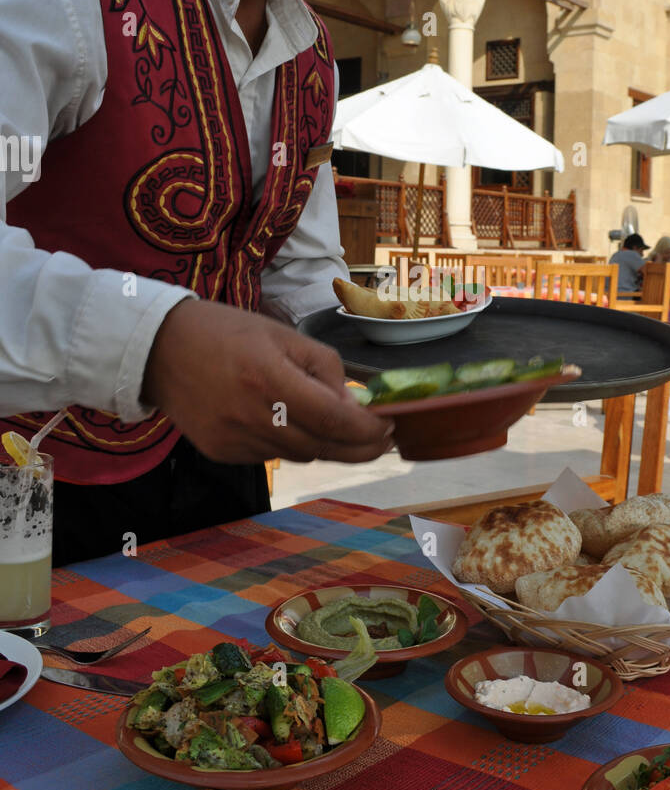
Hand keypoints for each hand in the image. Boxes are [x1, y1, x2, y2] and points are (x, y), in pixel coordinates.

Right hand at [142, 298, 393, 463]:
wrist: (158, 348)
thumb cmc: (226, 332)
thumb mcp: (283, 335)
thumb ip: (324, 370)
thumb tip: (355, 406)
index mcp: (269, 378)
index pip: (334, 420)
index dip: (369, 430)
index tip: (391, 426)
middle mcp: (250, 416)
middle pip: (322, 447)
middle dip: (359, 447)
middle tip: (382, 438)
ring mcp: (233, 440)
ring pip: (300, 455)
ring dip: (323, 443)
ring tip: (332, 423)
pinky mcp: (221, 452)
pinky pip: (271, 457)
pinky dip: (289, 443)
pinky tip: (284, 421)